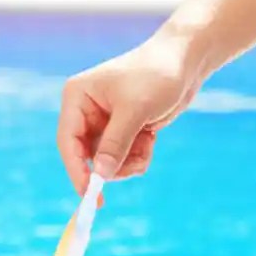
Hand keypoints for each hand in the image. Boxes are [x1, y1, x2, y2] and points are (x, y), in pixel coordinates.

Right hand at [56, 24, 209, 194]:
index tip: (90, 193)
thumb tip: (100, 175)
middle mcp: (87, 110)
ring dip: (128, 161)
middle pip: (87, 155)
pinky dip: (138, 156)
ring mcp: (106, 121)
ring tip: (147, 145)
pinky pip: (124, 156)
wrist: (186, 62)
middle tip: (134, 167)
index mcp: (78, 97)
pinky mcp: (124, 129)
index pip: (68, 140)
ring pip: (107, 160)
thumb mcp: (135, 111)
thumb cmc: (157, 76)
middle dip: (112, 165)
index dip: (77, 169)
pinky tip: (151, 140)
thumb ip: (116, 144)